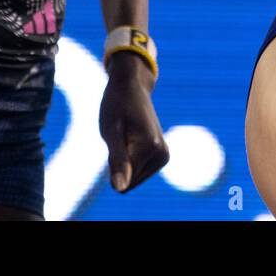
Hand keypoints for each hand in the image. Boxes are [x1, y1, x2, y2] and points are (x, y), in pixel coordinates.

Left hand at [100, 53, 168, 193]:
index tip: (117, 137)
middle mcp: (163, 155)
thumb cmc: (117, 105)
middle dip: (119, 162)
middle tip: (120, 135)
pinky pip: (137, 172)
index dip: (112, 162)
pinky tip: (131, 137)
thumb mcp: (111, 131)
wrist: (131, 86)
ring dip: (124, 159)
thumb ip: (117, 161)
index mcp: (151, 148)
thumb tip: (120, 189)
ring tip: (126, 135)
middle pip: (130, 181)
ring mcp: (164, 156)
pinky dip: (129, 158)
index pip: (123, 182)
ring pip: (133, 178)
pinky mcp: (162, 156)